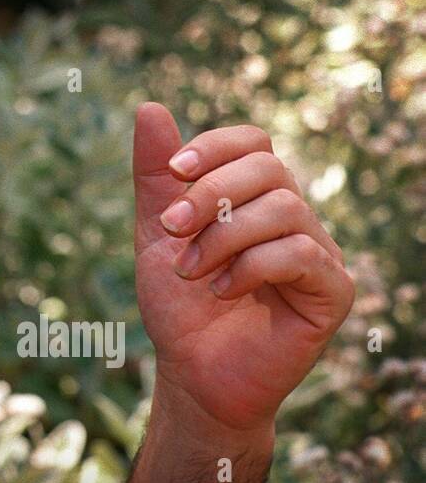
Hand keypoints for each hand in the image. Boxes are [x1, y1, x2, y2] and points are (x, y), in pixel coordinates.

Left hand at [131, 102, 354, 434]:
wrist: (192, 375)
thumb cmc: (179, 305)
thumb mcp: (155, 232)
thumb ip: (154, 175)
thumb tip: (149, 107)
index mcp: (254, 198)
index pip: (253, 143)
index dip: (215, 146)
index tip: (172, 171)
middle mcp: (293, 218)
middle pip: (269, 168)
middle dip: (211, 193)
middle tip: (172, 229)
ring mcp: (319, 254)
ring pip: (284, 209)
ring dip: (223, 237)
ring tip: (188, 271)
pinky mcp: (333, 293)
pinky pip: (302, 255)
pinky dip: (252, 267)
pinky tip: (222, 291)